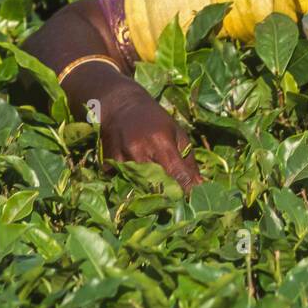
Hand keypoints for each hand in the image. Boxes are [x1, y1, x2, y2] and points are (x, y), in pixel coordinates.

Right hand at [98, 76, 202, 190]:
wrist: (120, 105)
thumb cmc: (155, 120)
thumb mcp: (177, 133)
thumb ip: (188, 161)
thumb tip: (200, 186)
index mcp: (161, 141)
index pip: (176, 172)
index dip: (186, 189)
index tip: (193, 199)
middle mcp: (140, 150)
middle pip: (157, 184)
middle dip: (169, 195)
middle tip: (178, 202)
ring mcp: (121, 158)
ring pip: (139, 187)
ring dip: (150, 194)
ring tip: (160, 198)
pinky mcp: (107, 164)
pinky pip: (122, 183)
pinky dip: (132, 186)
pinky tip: (139, 185)